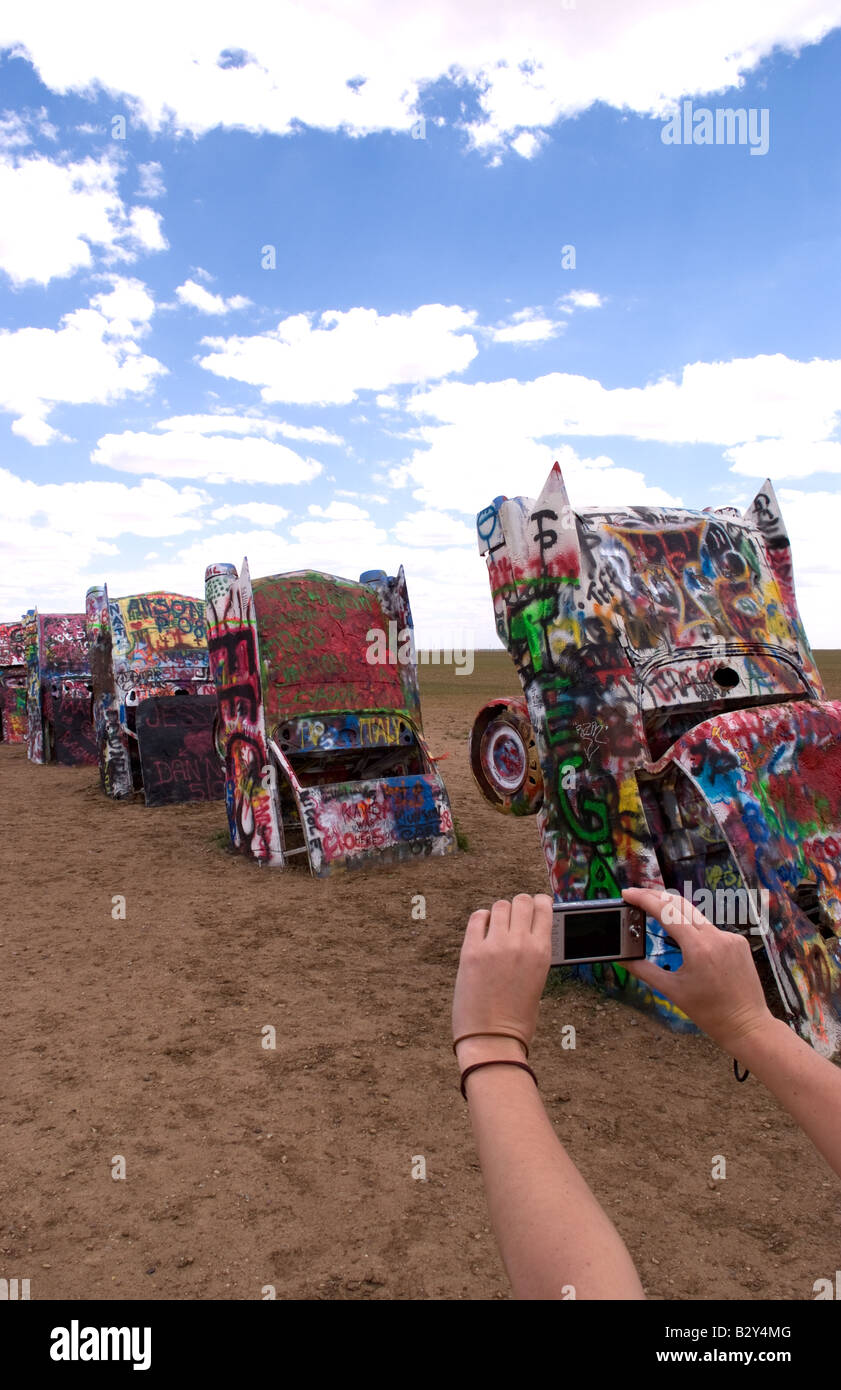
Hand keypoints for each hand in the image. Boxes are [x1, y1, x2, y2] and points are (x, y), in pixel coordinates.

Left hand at [452, 895, 552, 1064]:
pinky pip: (477, 918)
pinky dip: (481, 920)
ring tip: (497, 928)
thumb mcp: (537, 979)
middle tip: (514, 918)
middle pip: (521, 900)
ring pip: (499, 906)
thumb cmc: (517, 1017)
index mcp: (542, 952)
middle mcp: (520, 943)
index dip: (538, 903)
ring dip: (499, 913)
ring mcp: (494, 945)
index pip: (543, 907)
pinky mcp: (471, 951)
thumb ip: (533, 952)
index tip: (535, 906)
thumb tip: (527, 931)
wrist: (493, 1039)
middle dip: (519, 906)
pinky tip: (482, 931)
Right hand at [621, 886, 773, 1054]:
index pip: (666, 912)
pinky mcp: (738, 942)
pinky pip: (711, 929)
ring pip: (696, 915)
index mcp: (698, 948)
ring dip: (674, 912)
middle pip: (680, 905)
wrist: (747, 1025)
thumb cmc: (711, 1013)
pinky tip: (686, 939)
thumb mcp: (672, 991)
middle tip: (636, 895)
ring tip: (655, 913)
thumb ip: (644, 970)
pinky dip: (694, 929)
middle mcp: (716, 937)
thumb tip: (624, 959)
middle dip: (656, 896)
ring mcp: (730, 938)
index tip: (628, 894)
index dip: (644, 899)